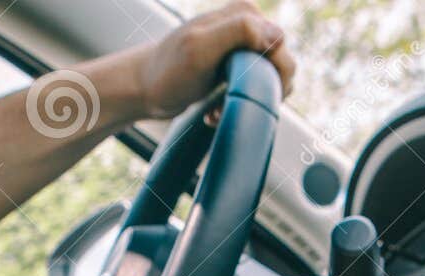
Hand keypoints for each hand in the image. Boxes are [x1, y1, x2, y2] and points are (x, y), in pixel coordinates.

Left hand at [127, 2, 296, 118]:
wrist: (143, 89)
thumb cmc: (167, 71)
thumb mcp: (201, 48)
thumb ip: (238, 32)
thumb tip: (277, 37)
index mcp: (245, 14)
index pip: (280, 46)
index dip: (269, 76)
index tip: (242, 93)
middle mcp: (248, 26)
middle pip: (279, 66)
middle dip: (258, 92)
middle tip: (227, 104)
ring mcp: (242, 48)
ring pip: (268, 82)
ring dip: (247, 103)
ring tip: (216, 110)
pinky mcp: (235, 68)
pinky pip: (254, 91)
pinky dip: (237, 106)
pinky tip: (213, 112)